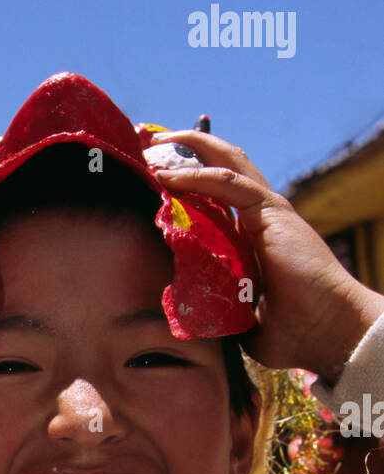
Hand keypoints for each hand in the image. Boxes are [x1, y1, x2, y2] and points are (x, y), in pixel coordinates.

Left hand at [150, 130, 383, 383]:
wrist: (328, 332)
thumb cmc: (291, 332)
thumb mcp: (239, 319)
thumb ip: (216, 311)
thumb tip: (187, 323)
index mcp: (251, 237)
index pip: (215, 195)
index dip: (185, 180)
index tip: (151, 176)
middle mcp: (259, 217)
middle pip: (219, 167)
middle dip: (183, 150)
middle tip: (146, 141)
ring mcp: (267, 211)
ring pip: (224, 163)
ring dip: (187, 150)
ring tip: (151, 143)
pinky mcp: (272, 214)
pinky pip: (230, 184)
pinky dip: (198, 176)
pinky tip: (168, 176)